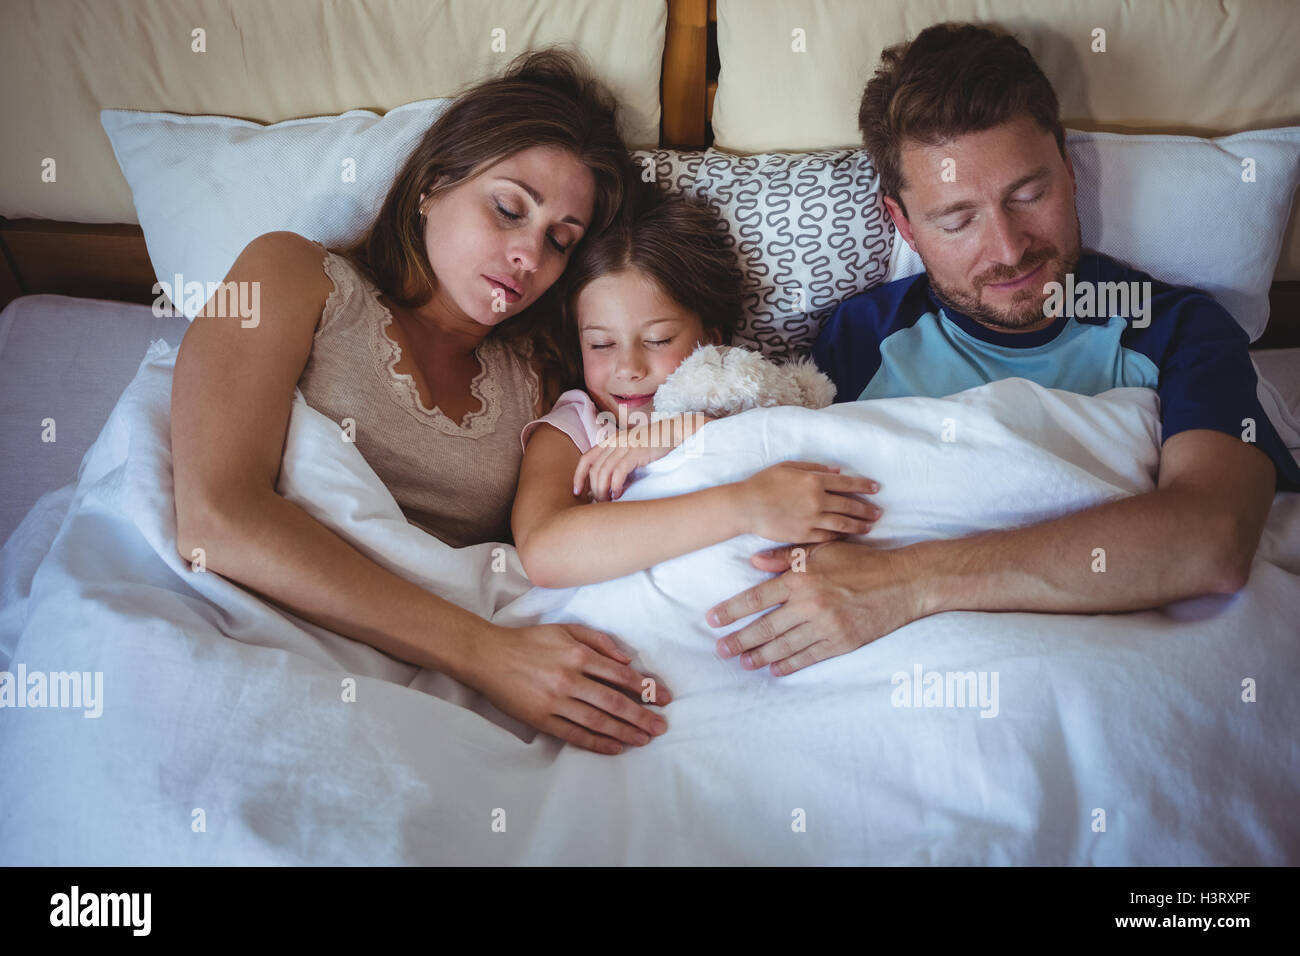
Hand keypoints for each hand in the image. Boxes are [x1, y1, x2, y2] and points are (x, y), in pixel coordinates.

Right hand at [469, 623, 671, 754]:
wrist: (488, 657)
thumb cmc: (529, 641)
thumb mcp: (565, 629)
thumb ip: (599, 640)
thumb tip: (627, 660)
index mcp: (578, 654)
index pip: (620, 675)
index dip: (646, 688)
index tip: (664, 698)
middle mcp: (569, 678)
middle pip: (614, 702)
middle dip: (642, 716)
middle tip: (661, 726)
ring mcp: (555, 701)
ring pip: (597, 721)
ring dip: (624, 732)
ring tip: (644, 740)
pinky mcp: (541, 719)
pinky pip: (574, 734)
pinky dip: (597, 742)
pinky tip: (615, 747)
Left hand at [575, 413, 713, 501]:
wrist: (673, 431)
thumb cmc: (653, 444)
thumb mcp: (630, 449)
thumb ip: (617, 462)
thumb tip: (605, 485)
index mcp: (609, 442)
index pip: (586, 459)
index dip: (578, 477)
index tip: (577, 492)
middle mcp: (614, 442)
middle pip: (594, 469)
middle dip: (594, 489)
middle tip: (598, 503)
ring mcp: (624, 446)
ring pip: (604, 471)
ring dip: (603, 490)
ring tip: (607, 501)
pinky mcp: (636, 451)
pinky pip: (619, 471)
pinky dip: (615, 485)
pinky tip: (618, 494)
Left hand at [705, 540, 922, 674]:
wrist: (903, 582)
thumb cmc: (862, 562)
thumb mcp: (823, 550)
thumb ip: (787, 556)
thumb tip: (753, 563)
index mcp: (802, 578)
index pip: (757, 597)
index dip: (732, 611)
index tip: (712, 620)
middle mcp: (810, 603)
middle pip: (765, 626)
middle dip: (739, 640)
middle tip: (719, 650)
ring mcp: (826, 626)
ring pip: (784, 645)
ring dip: (760, 656)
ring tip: (742, 662)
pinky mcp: (842, 642)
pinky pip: (809, 657)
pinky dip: (790, 665)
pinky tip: (775, 670)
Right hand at [739, 462, 880, 543]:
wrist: (746, 506)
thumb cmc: (764, 482)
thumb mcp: (788, 466)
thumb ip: (814, 468)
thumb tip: (836, 471)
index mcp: (814, 481)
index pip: (847, 484)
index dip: (864, 486)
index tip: (876, 489)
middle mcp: (817, 500)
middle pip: (849, 506)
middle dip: (866, 509)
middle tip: (878, 513)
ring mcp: (811, 519)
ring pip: (843, 524)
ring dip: (859, 525)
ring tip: (869, 527)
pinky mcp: (803, 535)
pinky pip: (827, 536)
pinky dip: (840, 536)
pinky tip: (847, 536)